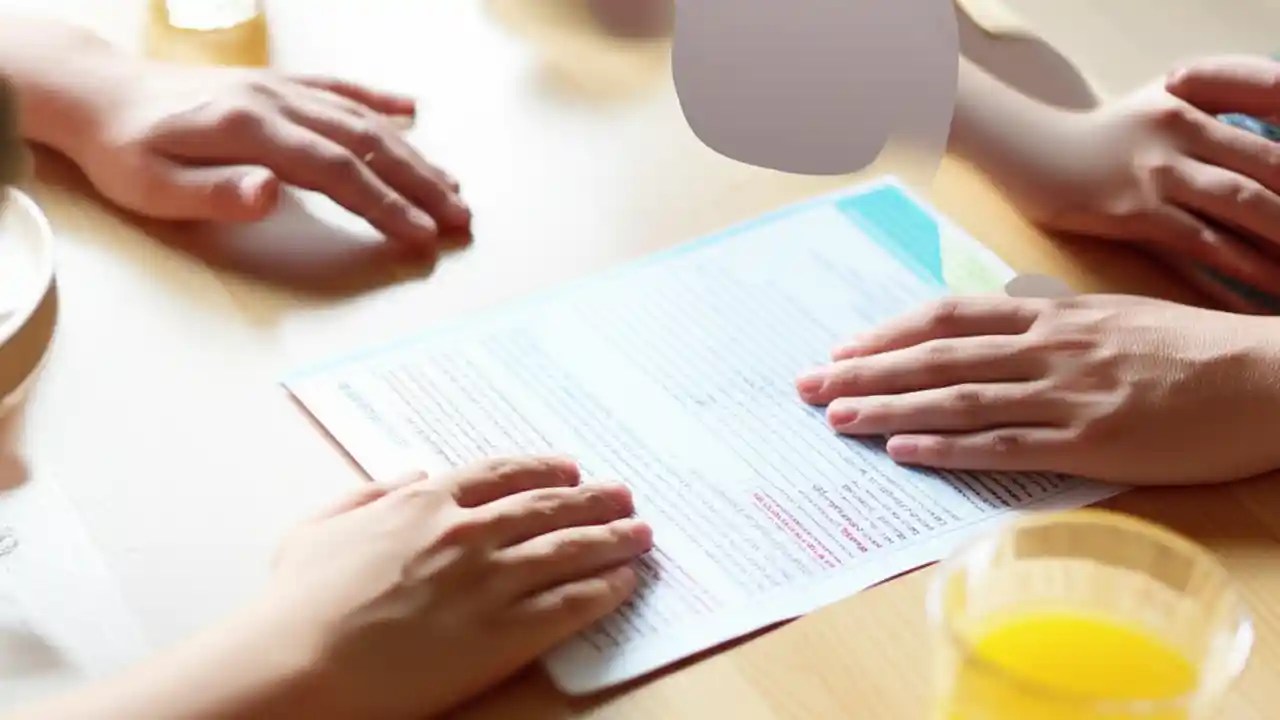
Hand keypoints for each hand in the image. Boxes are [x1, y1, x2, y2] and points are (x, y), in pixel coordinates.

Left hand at [64, 60, 468, 249]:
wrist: (97, 92)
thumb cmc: (124, 149)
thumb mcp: (153, 186)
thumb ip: (216, 193)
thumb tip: (271, 194)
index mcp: (250, 129)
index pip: (336, 171)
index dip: (384, 205)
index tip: (422, 235)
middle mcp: (276, 102)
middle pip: (366, 144)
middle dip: (420, 184)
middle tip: (461, 218)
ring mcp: (281, 89)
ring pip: (364, 120)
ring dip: (412, 154)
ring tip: (452, 186)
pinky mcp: (277, 84)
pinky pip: (339, 87)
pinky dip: (379, 99)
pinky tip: (411, 112)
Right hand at [263, 457, 650, 718]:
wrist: (299, 663)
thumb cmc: (298, 602)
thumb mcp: (321, 527)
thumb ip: (368, 494)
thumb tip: (409, 474)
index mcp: (425, 504)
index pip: (502, 475)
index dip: (543, 470)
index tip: (570, 470)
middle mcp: (467, 533)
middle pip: (548, 507)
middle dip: (593, 500)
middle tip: (623, 495)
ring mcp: (489, 582)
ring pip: (569, 550)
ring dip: (612, 539)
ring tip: (641, 533)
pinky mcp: (503, 633)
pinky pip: (569, 604)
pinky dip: (603, 588)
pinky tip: (624, 581)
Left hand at [795, 296, 1279, 484]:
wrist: (1270, 376)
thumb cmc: (1193, 349)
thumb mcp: (1114, 319)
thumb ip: (1051, 328)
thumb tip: (995, 337)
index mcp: (1053, 316)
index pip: (948, 319)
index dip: (887, 333)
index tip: (841, 347)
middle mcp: (1047, 349)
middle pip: (935, 358)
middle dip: (864, 370)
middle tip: (806, 384)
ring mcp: (1065, 395)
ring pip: (957, 400)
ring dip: (889, 410)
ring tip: (834, 417)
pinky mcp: (1088, 443)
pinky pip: (1003, 445)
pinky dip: (948, 449)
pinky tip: (903, 454)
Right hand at [977, 76, 1279, 292]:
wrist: (1019, 147)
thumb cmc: (1089, 138)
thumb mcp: (1150, 110)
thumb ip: (1201, 125)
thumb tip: (1251, 168)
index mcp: (1190, 103)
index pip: (1271, 135)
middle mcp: (1181, 130)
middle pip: (1270, 171)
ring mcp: (1156, 170)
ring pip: (1245, 205)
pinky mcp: (1131, 209)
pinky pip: (1201, 242)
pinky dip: (1239, 268)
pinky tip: (1261, 292)